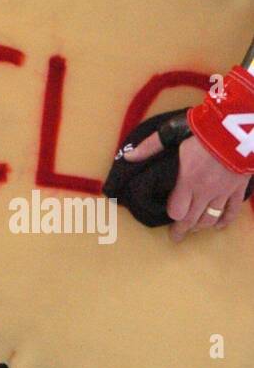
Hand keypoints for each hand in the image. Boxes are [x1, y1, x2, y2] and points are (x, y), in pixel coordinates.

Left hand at [120, 130, 249, 239]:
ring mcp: (223, 192)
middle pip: (192, 219)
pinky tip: (219, 225)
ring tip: (194, 230)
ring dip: (201, 226)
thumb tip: (128, 157)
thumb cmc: (203, 129)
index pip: (176, 210)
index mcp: (187, 180)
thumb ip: (150, 146)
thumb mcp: (172, 132)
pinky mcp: (239, 189)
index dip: (172, 216)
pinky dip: (225, 221)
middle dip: (183, 230)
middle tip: (176, 237)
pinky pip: (232, 211)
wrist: (237, 130)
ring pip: (211, 218)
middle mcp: (204, 191)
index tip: (167, 217)